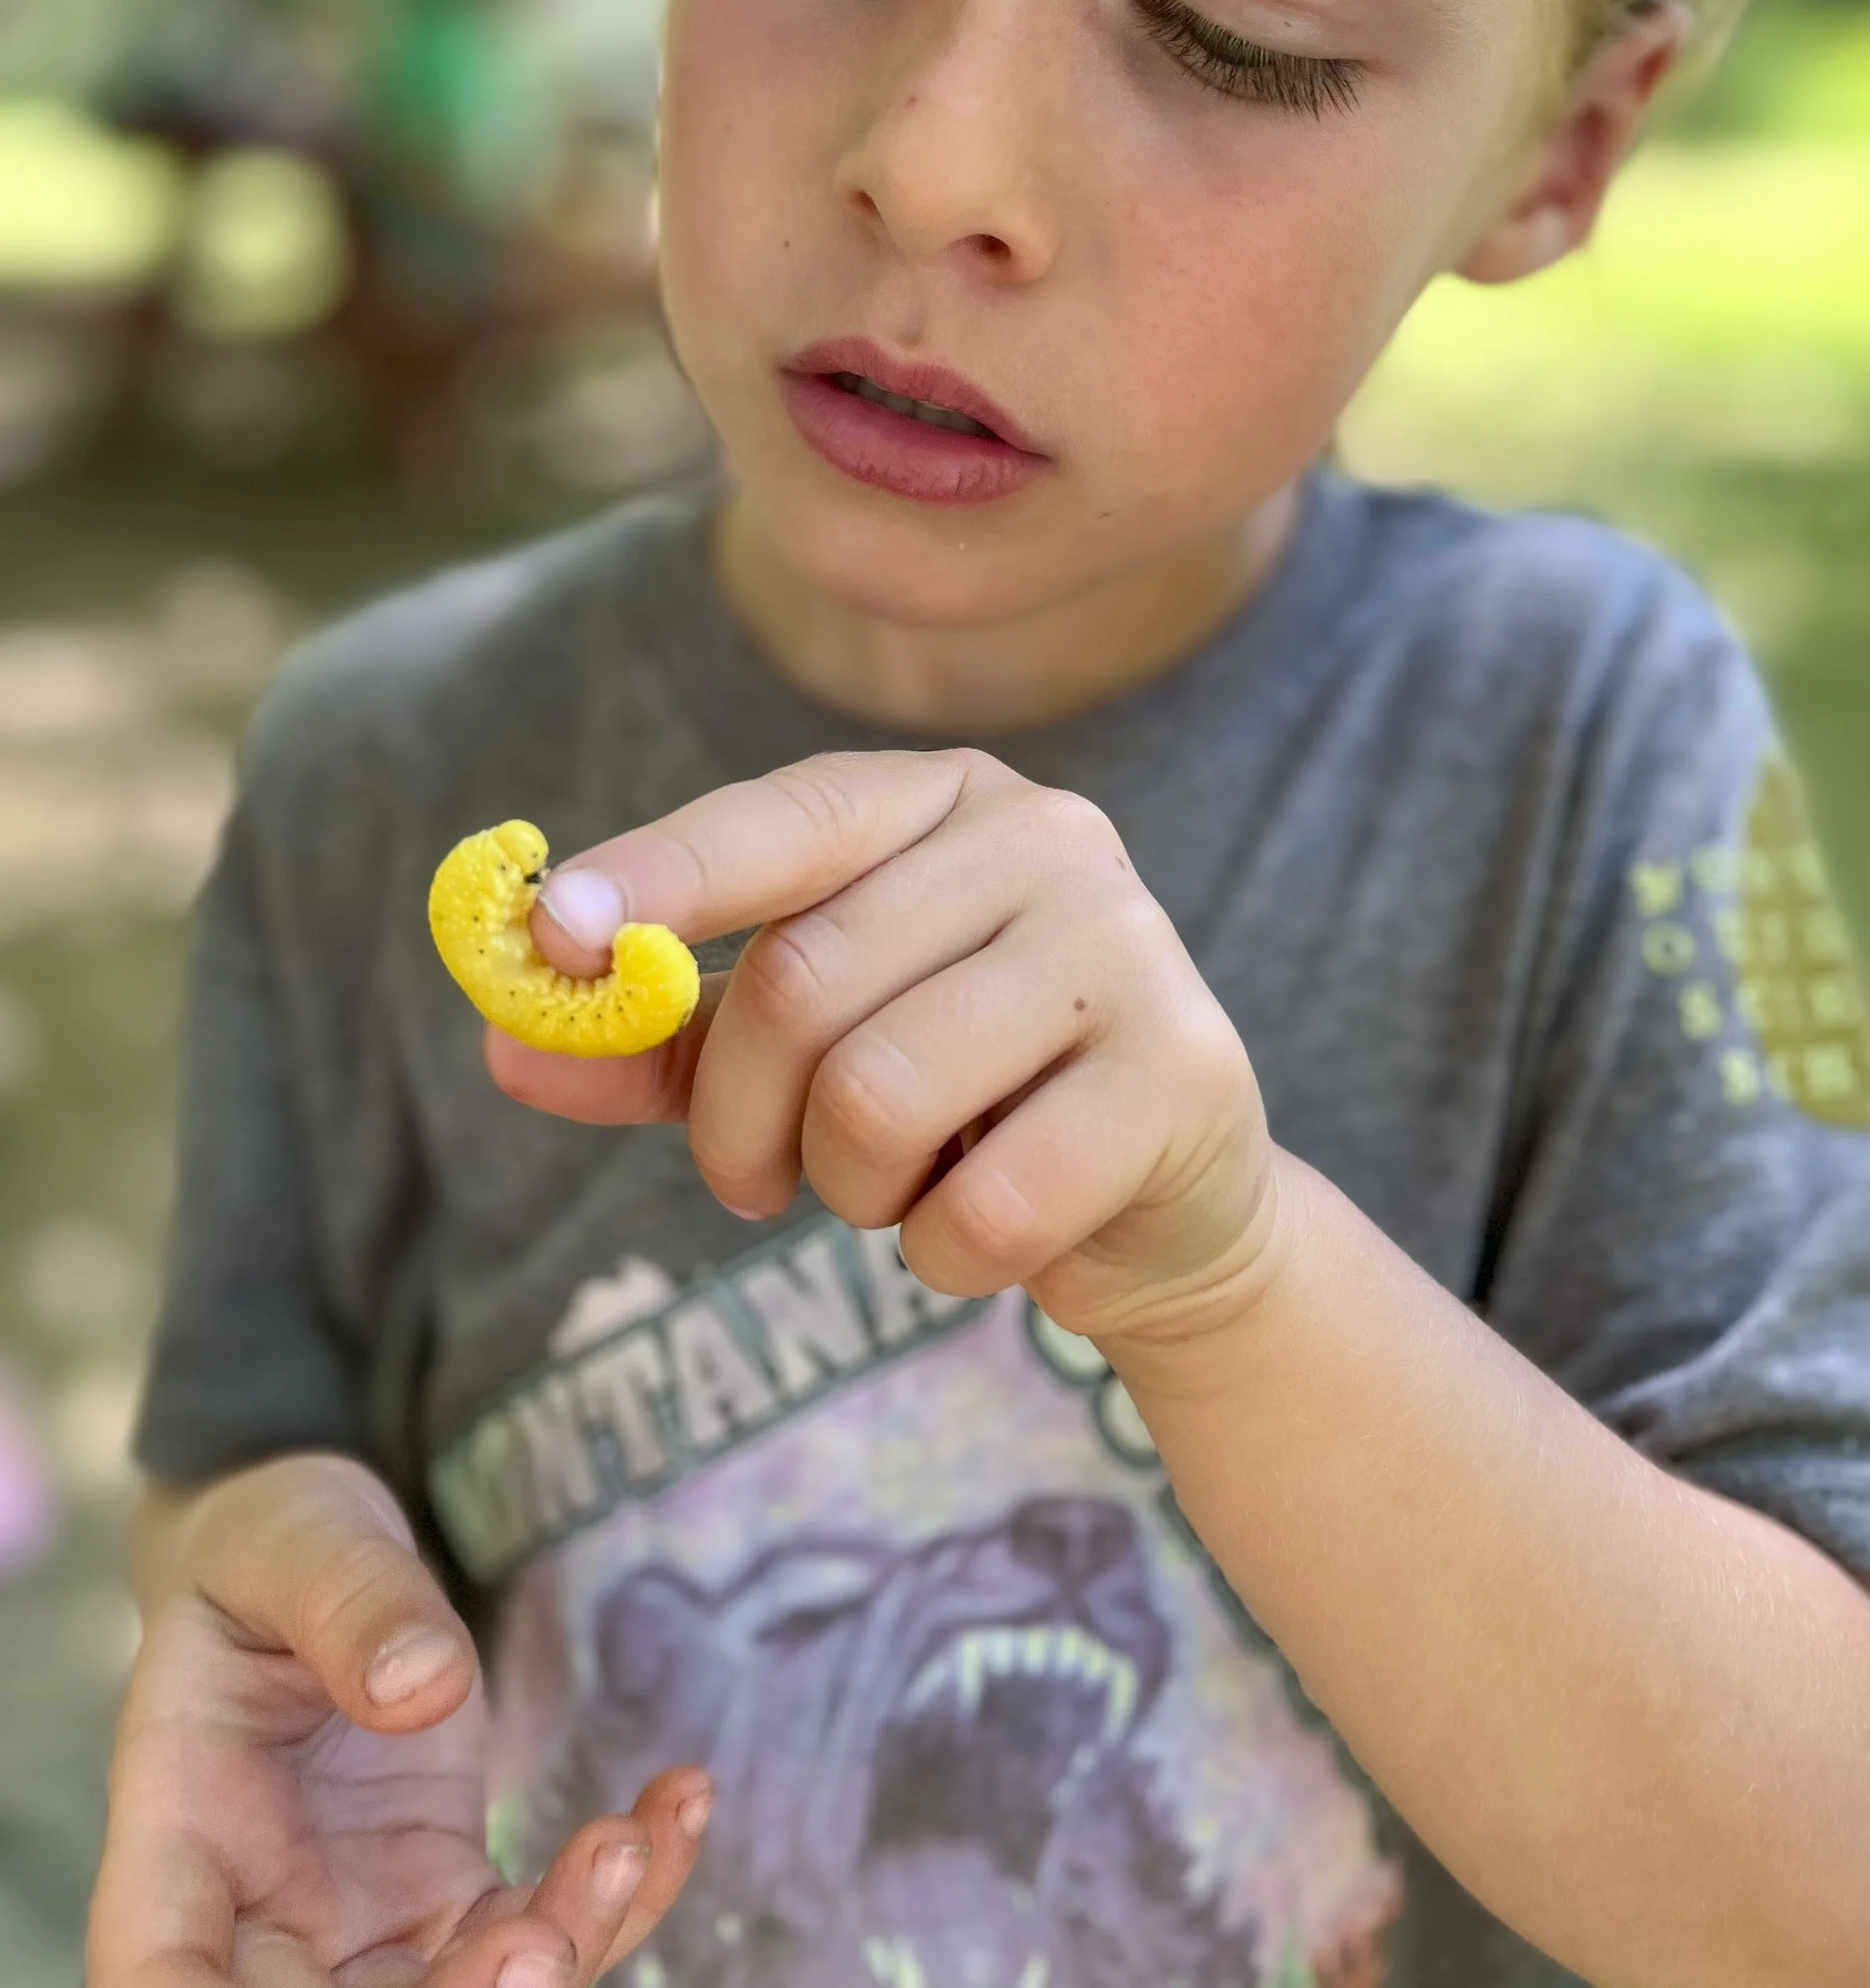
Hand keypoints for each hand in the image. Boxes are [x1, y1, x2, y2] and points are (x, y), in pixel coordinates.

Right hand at [89, 1454, 709, 1986]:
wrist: (319, 1557)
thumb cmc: (271, 1547)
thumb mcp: (293, 1543)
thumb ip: (349, 1606)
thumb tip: (425, 1683)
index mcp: (175, 1842)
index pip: (166, 1983)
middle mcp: (258, 1920)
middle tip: (544, 1939)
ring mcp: (360, 1928)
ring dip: (562, 1954)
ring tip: (628, 1843)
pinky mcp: (448, 1897)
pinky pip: (541, 1932)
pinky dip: (623, 1889)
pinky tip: (678, 1802)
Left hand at [486, 749, 1279, 1341]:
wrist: (1166, 1200)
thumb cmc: (959, 1097)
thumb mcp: (798, 1053)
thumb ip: (662, 1039)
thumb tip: (506, 1043)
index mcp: (945, 799)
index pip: (784, 818)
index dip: (660, 874)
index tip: (548, 935)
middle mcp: (1047, 839)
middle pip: (803, 980)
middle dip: (740, 1119)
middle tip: (750, 1182)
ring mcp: (1126, 950)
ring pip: (881, 1095)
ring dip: (845, 1189)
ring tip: (891, 1189)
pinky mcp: (1180, 1077)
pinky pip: (985, 1204)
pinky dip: (941, 1253)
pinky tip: (982, 1228)